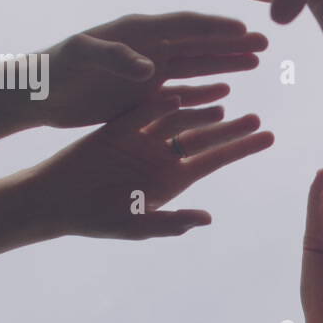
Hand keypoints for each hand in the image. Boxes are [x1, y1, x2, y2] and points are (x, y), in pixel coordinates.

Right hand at [23, 94, 273, 239]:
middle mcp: (161, 156)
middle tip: (257, 117)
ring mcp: (141, 139)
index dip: (242, 148)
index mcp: (172, 179)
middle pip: (204, 137)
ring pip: (178, 120)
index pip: (214, 160)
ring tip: (226, 103)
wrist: (53, 202)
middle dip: (230, 128)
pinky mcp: (117, 127)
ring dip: (200, 111)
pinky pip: (142, 112)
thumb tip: (207, 219)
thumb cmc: (96, 219)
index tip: (268, 136)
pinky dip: (158, 104)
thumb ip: (170, 222)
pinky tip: (178, 97)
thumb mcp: (136, 225)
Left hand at [35, 12, 266, 128]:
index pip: (184, 26)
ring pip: (196, 65)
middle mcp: (149, 48)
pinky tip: (226, 93)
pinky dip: (204, 91)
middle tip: (265, 43)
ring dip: (225, 63)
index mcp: (137, 32)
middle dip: (232, 43)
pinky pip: (182, 91)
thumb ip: (115, 58)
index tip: (245, 31)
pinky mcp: (145, 93)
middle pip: (198, 42)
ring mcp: (150, 71)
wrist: (38, 94)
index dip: (215, 29)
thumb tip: (150, 68)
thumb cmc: (55, 70)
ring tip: (255, 62)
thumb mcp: (81, 58)